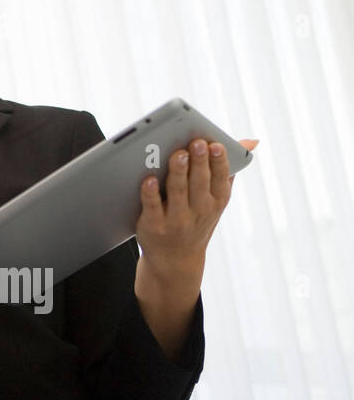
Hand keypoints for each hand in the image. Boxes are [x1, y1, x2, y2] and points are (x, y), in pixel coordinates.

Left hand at [136, 136, 259, 280]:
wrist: (175, 257)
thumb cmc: (196, 216)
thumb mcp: (216, 197)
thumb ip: (227, 168)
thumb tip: (251, 141)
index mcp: (216, 200)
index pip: (220, 178)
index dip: (218, 161)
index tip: (215, 144)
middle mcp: (199, 210)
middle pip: (199, 182)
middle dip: (199, 161)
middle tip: (196, 142)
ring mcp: (176, 220)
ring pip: (178, 192)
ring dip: (178, 172)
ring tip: (177, 153)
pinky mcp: (154, 225)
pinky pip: (152, 207)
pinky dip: (150, 193)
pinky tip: (148, 179)